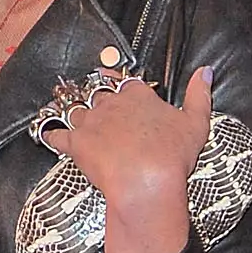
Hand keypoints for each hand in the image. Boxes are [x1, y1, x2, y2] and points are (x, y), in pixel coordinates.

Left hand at [62, 68, 208, 252]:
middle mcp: (111, 103)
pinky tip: (46, 133)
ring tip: (62, 108)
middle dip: (91, 93)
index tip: (111, 79)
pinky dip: (49, 133)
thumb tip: (206, 71)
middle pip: (96, 92)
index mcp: (138, 95)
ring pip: (74, 108)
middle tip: (86, 95)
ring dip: (68, 108)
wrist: (146, 181)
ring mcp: (91, 122)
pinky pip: (56, 134)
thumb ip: (200, 95)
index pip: (124, 80)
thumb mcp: (196, 124)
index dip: (117, 81)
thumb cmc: (173, 155)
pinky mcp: (75, 143)